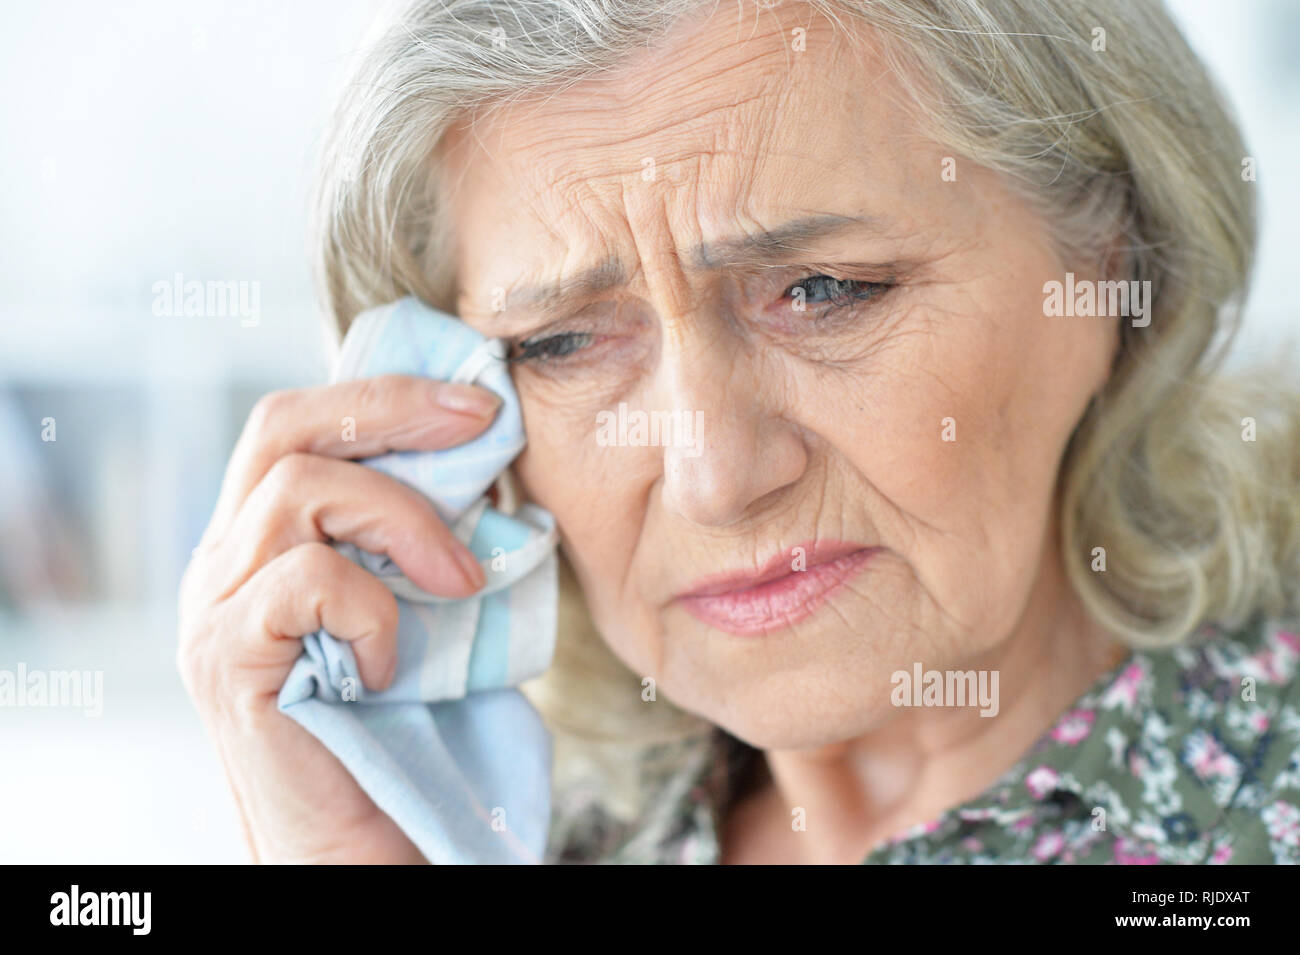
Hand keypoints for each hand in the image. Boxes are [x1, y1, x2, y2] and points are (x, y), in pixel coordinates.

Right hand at [177, 374, 499, 862]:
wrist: (368, 841)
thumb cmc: (405, 727)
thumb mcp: (421, 601)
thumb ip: (424, 530)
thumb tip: (487, 450)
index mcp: (265, 539)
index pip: (304, 422)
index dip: (388, 397)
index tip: (481, 404)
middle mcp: (223, 561)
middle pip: (282, 425)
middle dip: (392, 409)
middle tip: (481, 425)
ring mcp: (214, 607)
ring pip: (297, 488)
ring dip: (405, 521)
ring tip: (461, 583)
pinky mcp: (226, 657)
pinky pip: (304, 578)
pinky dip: (373, 608)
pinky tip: (393, 665)